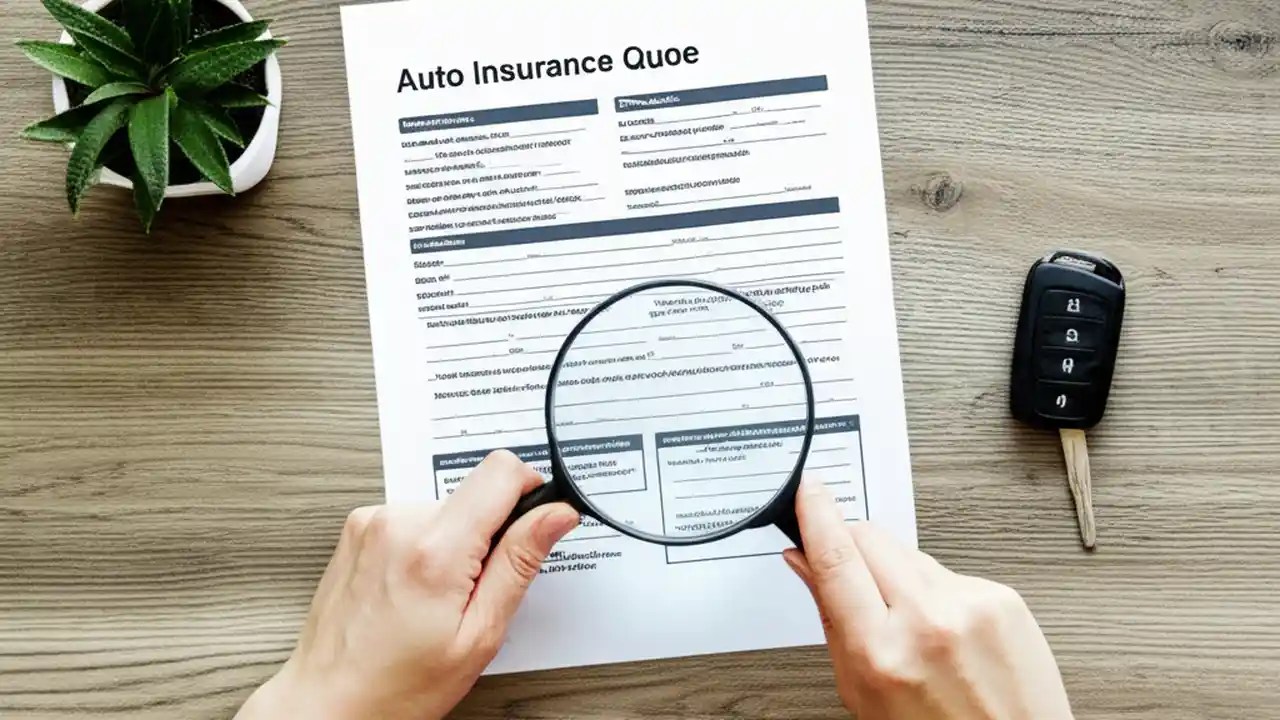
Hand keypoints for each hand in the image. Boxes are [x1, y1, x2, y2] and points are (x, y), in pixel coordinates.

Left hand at [235, 450, 579, 719]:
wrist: (328, 702)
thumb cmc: (397, 685)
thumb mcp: (479, 634)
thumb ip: (519, 563)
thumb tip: (555, 516)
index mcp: (435, 549)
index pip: (502, 471)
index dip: (530, 490)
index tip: (534, 520)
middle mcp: (398, 523)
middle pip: (475, 492)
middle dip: (487, 534)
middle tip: (473, 590)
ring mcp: (372, 522)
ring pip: (445, 508)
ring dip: (453, 542)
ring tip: (436, 597)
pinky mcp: (358, 527)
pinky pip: (414, 518)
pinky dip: (424, 546)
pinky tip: (413, 589)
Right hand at [783, 477, 1073, 719]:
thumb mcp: (862, 692)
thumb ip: (832, 621)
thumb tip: (806, 563)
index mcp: (882, 653)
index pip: (836, 558)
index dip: (815, 515)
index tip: (806, 490)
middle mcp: (929, 621)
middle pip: (870, 538)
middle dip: (850, 543)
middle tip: (843, 564)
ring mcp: (971, 604)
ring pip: (908, 552)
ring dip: (894, 572)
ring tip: (907, 623)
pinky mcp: (1002, 596)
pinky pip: (948, 571)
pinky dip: (937, 590)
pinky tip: (945, 628)